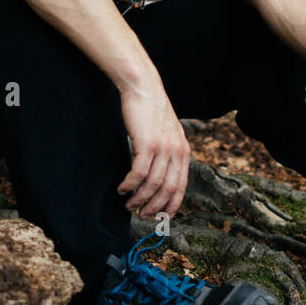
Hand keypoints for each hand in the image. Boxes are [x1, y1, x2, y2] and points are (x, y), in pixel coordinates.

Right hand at [116, 83, 190, 219]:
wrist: (143, 87)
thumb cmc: (151, 110)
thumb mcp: (168, 132)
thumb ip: (168, 152)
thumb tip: (160, 176)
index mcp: (183, 150)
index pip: (181, 185)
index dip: (171, 204)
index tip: (162, 217)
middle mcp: (177, 151)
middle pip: (167, 189)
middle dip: (154, 206)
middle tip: (141, 214)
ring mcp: (163, 147)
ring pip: (152, 183)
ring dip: (139, 198)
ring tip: (128, 203)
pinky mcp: (147, 143)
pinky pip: (138, 172)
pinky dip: (129, 184)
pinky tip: (122, 188)